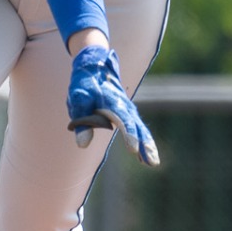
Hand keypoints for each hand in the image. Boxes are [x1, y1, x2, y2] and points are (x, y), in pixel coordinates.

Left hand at [65, 45, 159, 165]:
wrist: (95, 66)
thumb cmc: (85, 84)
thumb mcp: (78, 101)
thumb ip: (81, 123)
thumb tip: (82, 145)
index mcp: (114, 103)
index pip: (124, 121)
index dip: (129, 135)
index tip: (133, 149)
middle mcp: (125, 107)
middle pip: (138, 128)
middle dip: (146, 145)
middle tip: (153, 163)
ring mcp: (128, 110)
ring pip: (141, 129)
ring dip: (147, 146)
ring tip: (152, 163)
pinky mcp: (127, 113)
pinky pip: (138, 129)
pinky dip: (143, 141)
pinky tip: (144, 158)